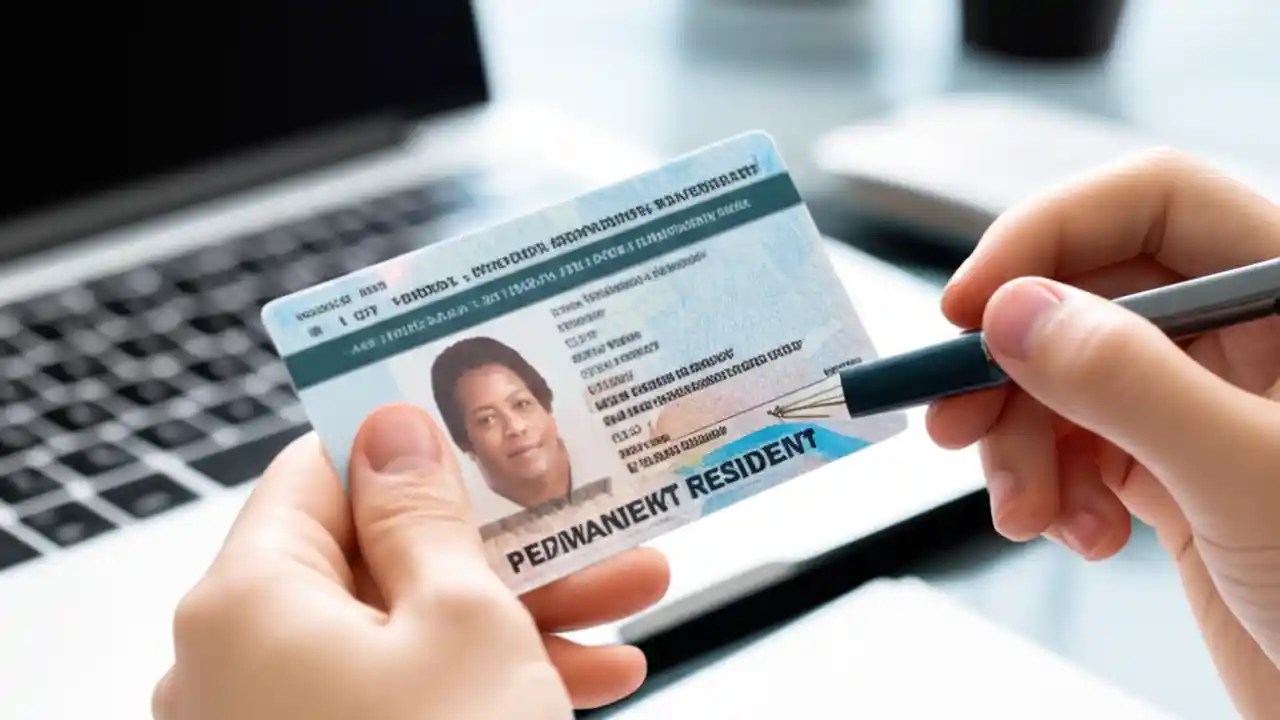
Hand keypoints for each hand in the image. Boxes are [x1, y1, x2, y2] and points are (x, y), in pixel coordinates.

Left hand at [153, 404, 669, 719]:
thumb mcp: (461, 621)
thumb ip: (427, 515)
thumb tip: (396, 432)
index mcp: (247, 602)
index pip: (321, 472)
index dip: (410, 439)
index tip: (481, 423)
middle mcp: (241, 663)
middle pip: (384, 559)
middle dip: (505, 541)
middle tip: (585, 512)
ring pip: (411, 635)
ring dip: (524, 611)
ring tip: (628, 589)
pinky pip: (409, 700)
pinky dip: (493, 680)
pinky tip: (594, 672)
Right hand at [926, 150, 1279, 716]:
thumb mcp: (1247, 476)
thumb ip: (1130, 383)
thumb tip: (1017, 312)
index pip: (1155, 204)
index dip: (1051, 233)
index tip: (972, 303)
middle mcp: (1249, 337)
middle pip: (1088, 295)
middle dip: (1010, 362)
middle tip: (954, 416)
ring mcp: (1207, 405)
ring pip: (1066, 376)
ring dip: (1019, 441)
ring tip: (1023, 508)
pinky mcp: (1176, 470)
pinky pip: (1076, 447)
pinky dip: (1049, 487)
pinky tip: (1072, 532)